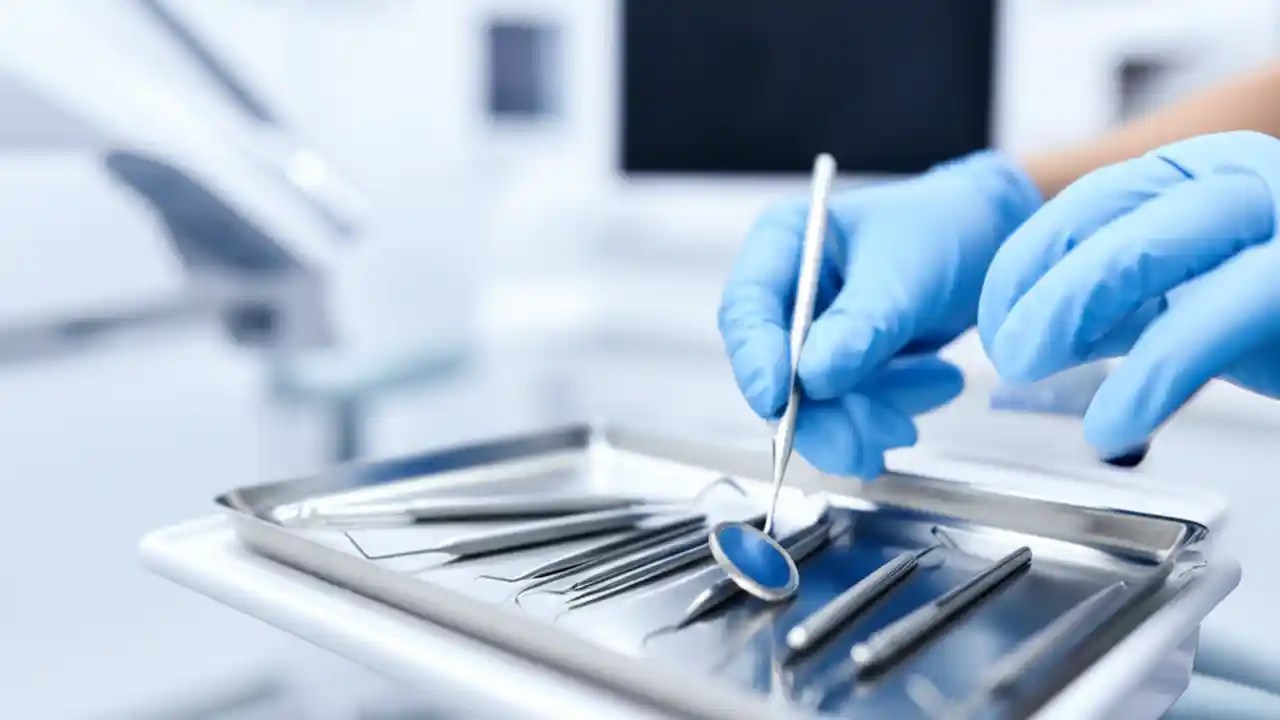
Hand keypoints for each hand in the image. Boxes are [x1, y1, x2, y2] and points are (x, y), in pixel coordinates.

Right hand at [719, 152, 1041, 476]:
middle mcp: (789, 291)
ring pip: (812, 403)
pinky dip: (890, 412)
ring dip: (862, 421)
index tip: (777, 402)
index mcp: (784, 244)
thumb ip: (859, 326)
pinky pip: (850, 410)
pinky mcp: (846, 365)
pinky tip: (938, 381)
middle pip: (774, 370)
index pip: (746, 309)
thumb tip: (812, 379)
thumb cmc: (948, 230)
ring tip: (925, 397)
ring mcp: (816, 332)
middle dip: (821, 413)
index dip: (755, 360)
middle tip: (865, 440)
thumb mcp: (906, 273)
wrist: (1002, 240)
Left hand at [979, 131, 1279, 455]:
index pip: (1088, 204)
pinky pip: (1226, 310)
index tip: (994, 319)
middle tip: (1008, 350)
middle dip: (1045, 288)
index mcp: (1200, 180)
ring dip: (1080, 308)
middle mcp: (1243, 185)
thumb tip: (1025, 330)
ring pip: (1163, 245)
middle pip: (1119, 218)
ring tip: (1032, 366)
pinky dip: (1157, 368)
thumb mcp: (1186, 300)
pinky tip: (1116, 418)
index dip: (1027, 263)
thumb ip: (1116, 305)